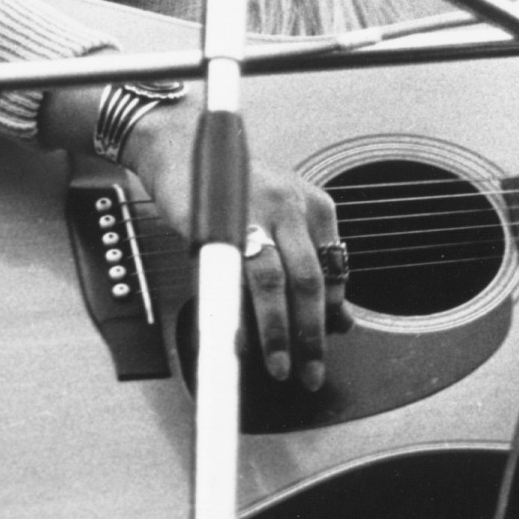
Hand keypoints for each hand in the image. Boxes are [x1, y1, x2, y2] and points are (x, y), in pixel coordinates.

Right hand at [123, 100, 353, 390]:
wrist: (179, 146)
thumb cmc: (230, 185)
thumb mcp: (279, 214)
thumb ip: (306, 260)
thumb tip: (338, 317)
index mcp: (315, 206)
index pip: (336, 270)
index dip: (332, 314)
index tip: (329, 342)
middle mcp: (292, 207)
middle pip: (312, 282)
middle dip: (314, 336)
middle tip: (312, 372)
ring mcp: (256, 214)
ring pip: (277, 285)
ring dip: (280, 334)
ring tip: (281, 367)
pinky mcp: (219, 223)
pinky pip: (235, 279)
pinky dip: (241, 317)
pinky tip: (242, 342)